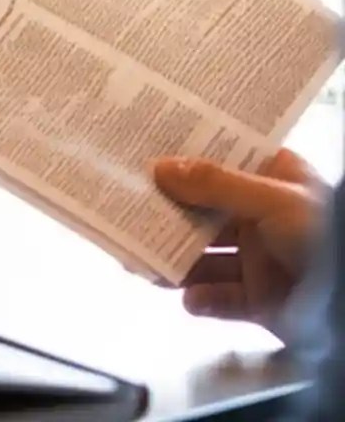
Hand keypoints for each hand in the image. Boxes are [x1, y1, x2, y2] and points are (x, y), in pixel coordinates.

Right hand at [153, 149, 324, 333]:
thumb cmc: (324, 237)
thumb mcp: (272, 199)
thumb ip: (215, 184)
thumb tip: (160, 168)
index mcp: (277, 183)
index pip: (226, 163)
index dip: (189, 160)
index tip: (148, 155)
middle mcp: (266, 219)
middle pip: (205, 213)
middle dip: (169, 216)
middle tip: (130, 211)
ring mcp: (262, 261)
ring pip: (205, 258)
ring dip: (175, 261)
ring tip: (142, 262)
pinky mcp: (259, 300)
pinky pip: (220, 299)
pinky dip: (202, 300)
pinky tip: (190, 297)